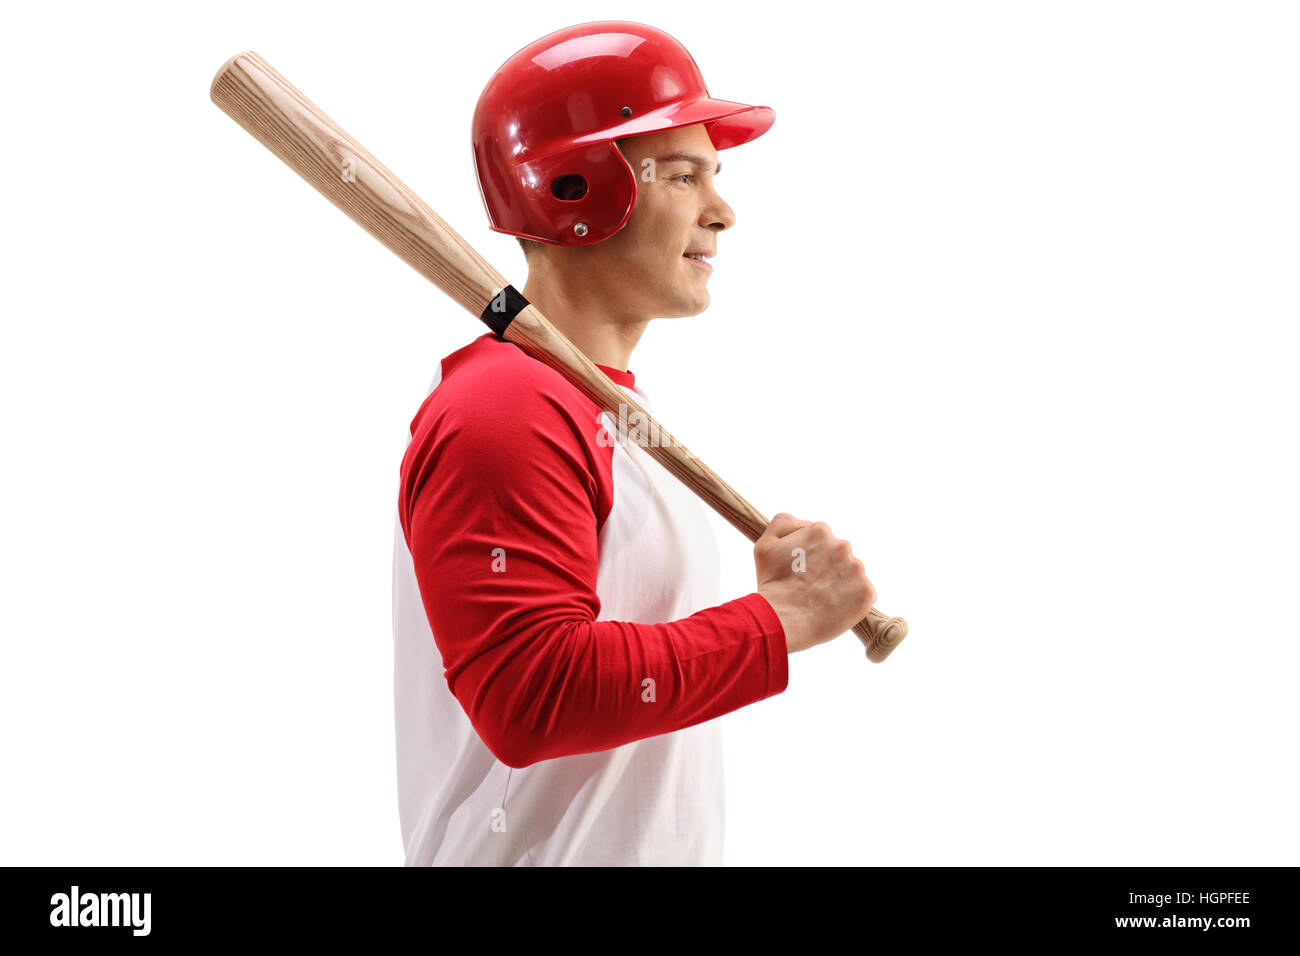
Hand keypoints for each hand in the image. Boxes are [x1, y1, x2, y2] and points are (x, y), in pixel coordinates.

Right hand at [754, 513, 876, 653]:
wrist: (784, 620)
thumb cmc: (772, 584)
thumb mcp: (765, 545)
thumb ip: (783, 523)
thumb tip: (804, 524)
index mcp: (821, 530)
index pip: (821, 539)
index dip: (809, 556)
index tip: (800, 571)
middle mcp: (844, 545)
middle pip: (838, 555)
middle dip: (826, 568)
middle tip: (809, 586)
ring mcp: (858, 569)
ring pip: (850, 574)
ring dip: (839, 583)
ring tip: (820, 599)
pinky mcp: (867, 592)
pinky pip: (861, 594)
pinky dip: (850, 600)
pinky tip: (832, 608)